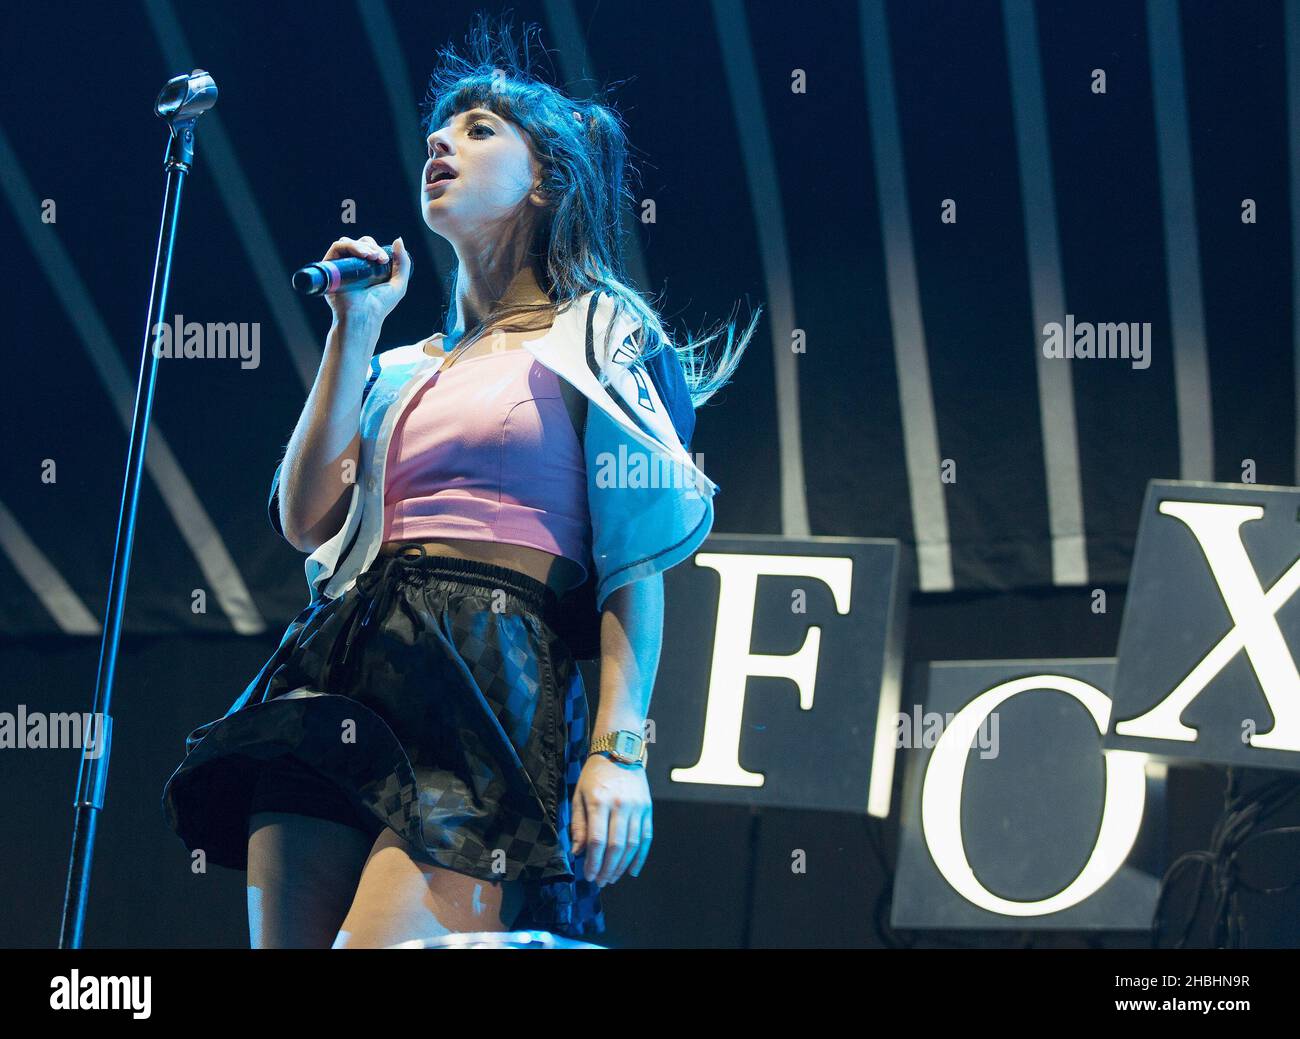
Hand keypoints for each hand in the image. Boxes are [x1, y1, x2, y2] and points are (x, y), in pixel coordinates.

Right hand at [320, 234, 410, 328]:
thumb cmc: (380, 305)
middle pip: (359, 243)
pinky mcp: (330, 267)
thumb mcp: (398, 283)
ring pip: (348, 243)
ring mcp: (340, 266)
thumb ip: (403, 262)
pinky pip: (338, 247)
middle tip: (379, 258)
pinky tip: (363, 254)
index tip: (385, 259)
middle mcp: (352, 266)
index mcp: (366, 269)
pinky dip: (351, 246)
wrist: (364, 315)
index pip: (369, 248)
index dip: (377, 248)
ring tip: (372, 256)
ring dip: (362, 245)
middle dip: (371, 246)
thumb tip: (398, 239)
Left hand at [570, 754, 652, 885]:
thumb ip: (579, 825)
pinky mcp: (647, 809)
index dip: (592, 862)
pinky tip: (632, 870)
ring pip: (631, 845)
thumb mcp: (579, 795)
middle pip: (615, 846)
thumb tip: (577, 852)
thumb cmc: (595, 775)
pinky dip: (640, 857)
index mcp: (599, 801)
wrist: (621, 752)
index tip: (588, 875)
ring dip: (621, 866)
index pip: (597, 840)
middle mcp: (620, 805)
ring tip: (612, 877)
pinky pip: (646, 838)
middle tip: (600, 881)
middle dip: (607, 868)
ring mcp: (636, 808)